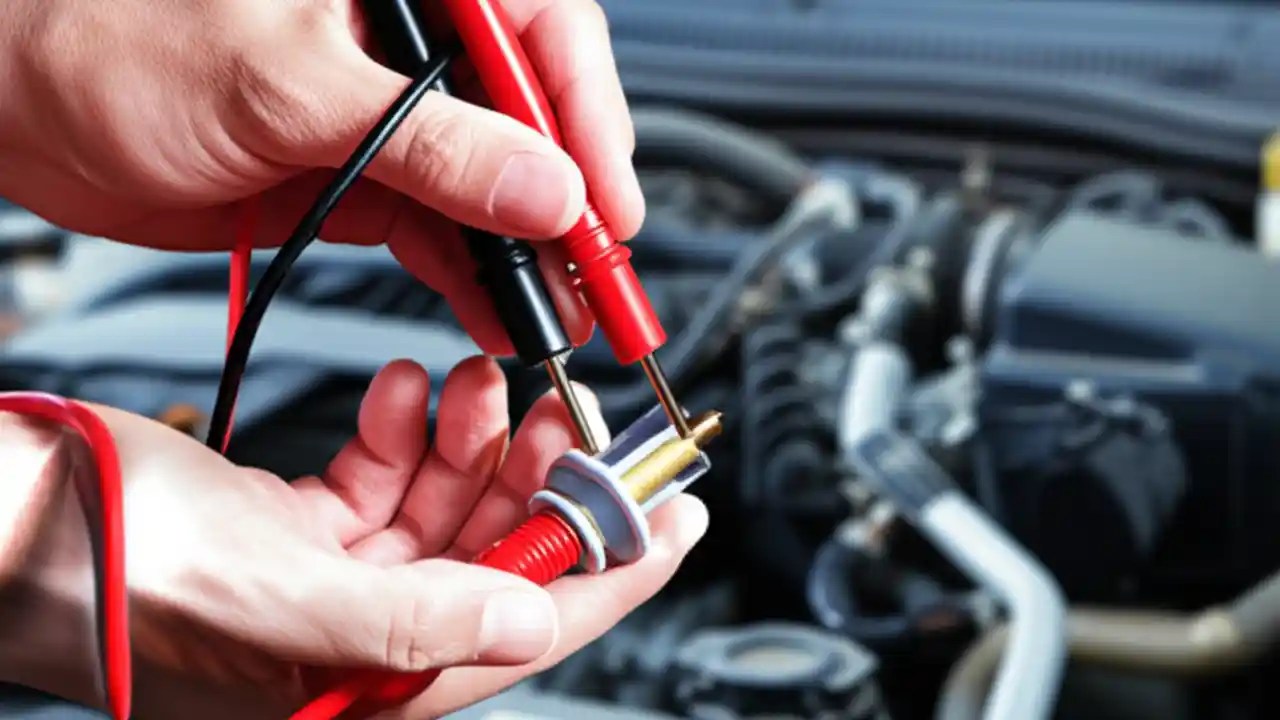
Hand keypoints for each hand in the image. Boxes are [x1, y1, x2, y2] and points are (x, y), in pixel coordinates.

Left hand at [0, 0, 643, 354]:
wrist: (32, 108)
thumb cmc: (118, 42)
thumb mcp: (290, 88)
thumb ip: (431, 144)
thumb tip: (543, 186)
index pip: (542, 33)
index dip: (588, 118)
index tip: (607, 202)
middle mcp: (411, 43)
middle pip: (532, 118)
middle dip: (569, 202)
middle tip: (596, 273)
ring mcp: (393, 115)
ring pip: (494, 185)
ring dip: (528, 252)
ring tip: (557, 310)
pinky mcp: (366, 177)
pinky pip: (444, 228)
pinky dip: (474, 273)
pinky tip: (500, 308)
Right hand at [0, 358, 705, 718]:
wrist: (17, 514)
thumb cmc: (114, 575)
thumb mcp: (286, 609)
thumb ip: (423, 624)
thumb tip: (532, 620)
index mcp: (372, 680)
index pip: (532, 629)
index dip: (617, 568)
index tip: (678, 514)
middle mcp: (362, 637)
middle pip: (499, 557)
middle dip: (540, 478)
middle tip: (563, 413)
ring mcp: (332, 581)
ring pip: (449, 508)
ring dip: (473, 438)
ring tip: (475, 384)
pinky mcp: (300, 528)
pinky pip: (386, 479)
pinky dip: (404, 429)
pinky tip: (404, 392)